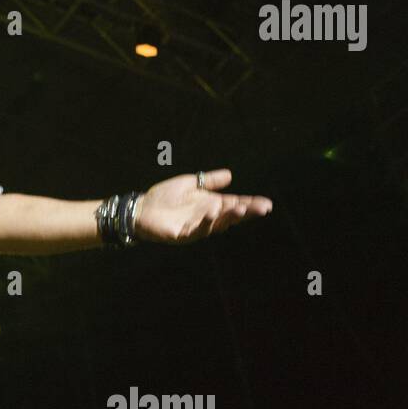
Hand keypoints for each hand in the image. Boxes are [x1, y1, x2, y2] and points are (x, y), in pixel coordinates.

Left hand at [133, 168, 271, 244]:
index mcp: (210, 205)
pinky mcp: (182, 234)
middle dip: (246, 212)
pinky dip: (205, 223)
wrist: (140, 208)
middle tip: (262, 208)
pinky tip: (212, 214)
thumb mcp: (189, 184)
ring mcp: (195, 227)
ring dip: (229, 216)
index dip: (251, 204)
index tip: (267, 203)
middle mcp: (206, 217)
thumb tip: (230, 175)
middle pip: (230, 216)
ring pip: (216, 224)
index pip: (235, 204)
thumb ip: (208, 181)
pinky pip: (196, 230)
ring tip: (241, 208)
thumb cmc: (164, 197)